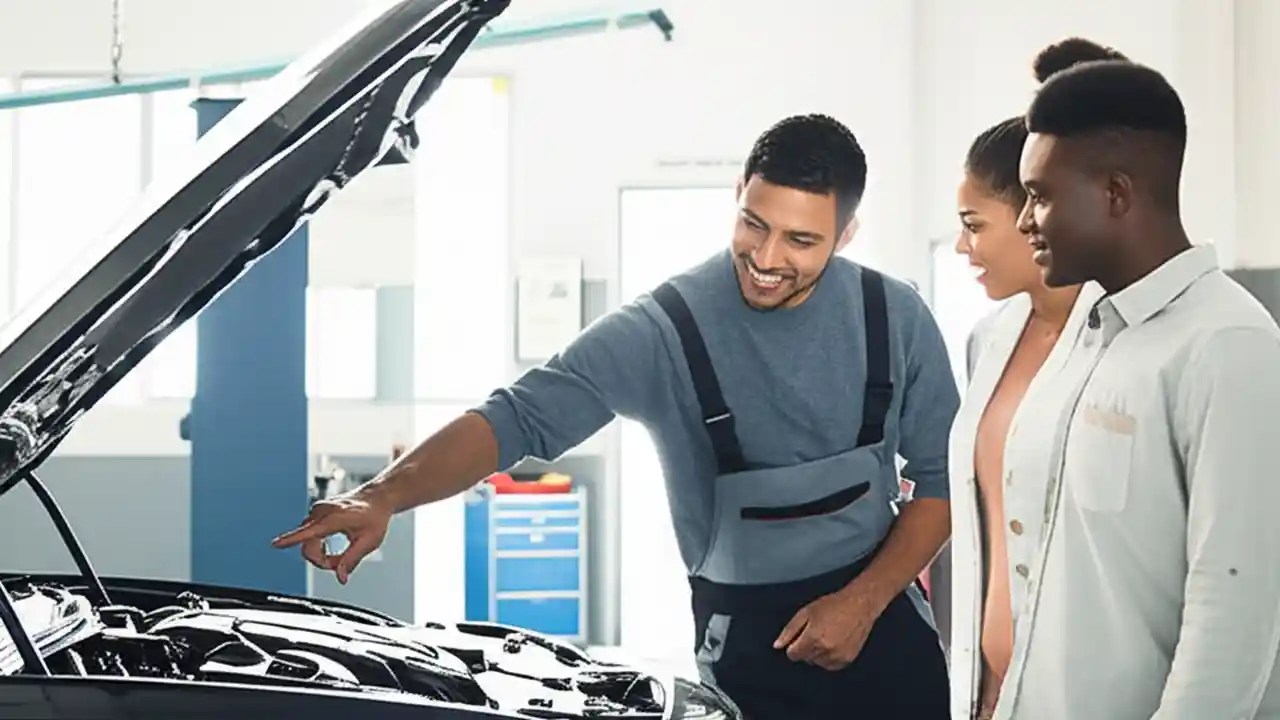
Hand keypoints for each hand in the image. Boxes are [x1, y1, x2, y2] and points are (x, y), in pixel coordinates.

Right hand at [271, 489, 392, 583]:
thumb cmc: (375, 517)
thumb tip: (340, 578)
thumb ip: (351, 560)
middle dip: (321, 560)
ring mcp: (317, 511)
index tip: (275, 544)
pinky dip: (319, 544)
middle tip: (341, 565)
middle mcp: (321, 512)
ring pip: (308, 541)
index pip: (308, 532)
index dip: (290, 540)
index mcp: (333, 518)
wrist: (377, 499)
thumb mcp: (369, 542)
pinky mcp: (316, 513)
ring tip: (341, 555)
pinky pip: (310, 535)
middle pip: (308, 546)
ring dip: (321, 553)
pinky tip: (332, 545)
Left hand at [772, 587, 883, 670]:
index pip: (793, 654)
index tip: (800, 636)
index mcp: (813, 638)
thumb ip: (789, 630)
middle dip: (806, 647)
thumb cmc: (832, 605)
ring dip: (818, 653)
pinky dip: (829, 657)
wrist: (859, 605)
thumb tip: (777, 646)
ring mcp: (838, 656)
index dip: (793, 645)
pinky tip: (834, 642)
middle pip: (805, 658)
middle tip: (817, 631)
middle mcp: (825, 650)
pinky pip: (831, 665)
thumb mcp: (806, 612)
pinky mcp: (847, 660)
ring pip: (817, 663)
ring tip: (827, 635)